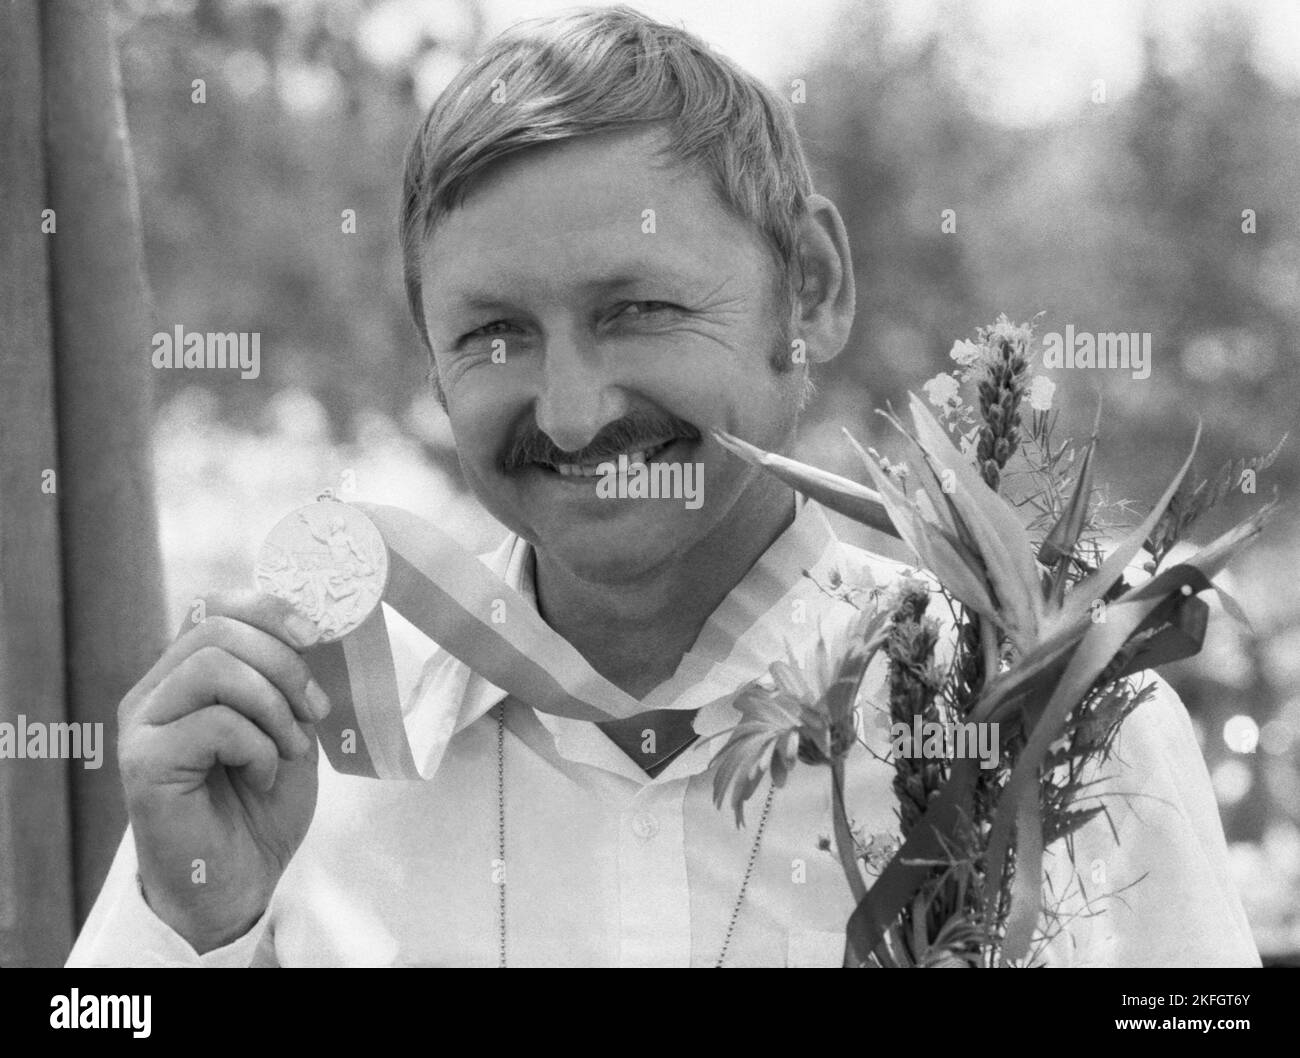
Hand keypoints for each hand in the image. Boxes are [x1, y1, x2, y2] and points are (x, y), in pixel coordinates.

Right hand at [117, 590, 329, 953]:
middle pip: (218, 629)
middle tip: (314, 711)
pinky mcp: (143, 762)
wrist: (241, 879)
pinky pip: (214, 723)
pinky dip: (258, 748)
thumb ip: (287, 678)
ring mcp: (143, 724)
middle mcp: (155, 690)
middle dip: (284, 663)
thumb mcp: (289, 725)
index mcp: (187, 672)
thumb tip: (313, 627)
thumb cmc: (263, 804)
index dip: (269, 608)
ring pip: (213, 667)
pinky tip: (261, 777)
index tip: (317, 635)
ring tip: (289, 750)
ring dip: (273, 707)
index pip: (214, 605)